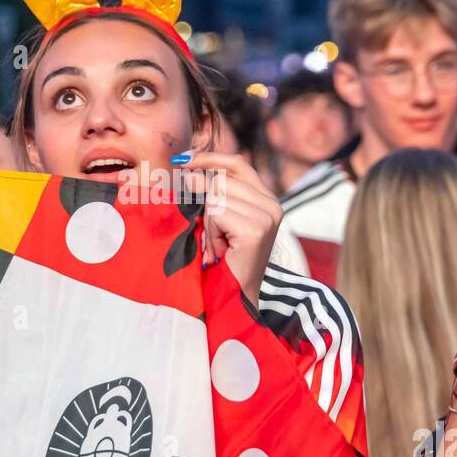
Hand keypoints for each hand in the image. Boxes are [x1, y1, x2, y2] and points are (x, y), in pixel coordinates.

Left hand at [180, 152, 281, 304]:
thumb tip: (188, 169)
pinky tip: (221, 250)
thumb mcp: (218, 220)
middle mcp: (273, 205)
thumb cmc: (223, 261)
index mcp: (267, 199)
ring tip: (219, 245)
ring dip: (209, 223)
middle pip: (222, 180)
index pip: (237, 164)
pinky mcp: (256, 229)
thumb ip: (210, 193)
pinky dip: (211, 232)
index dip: (210, 159)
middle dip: (207, 206)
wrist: (234, 297)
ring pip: (216, 196)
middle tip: (214, 237)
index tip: (184, 160)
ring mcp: (267, 216)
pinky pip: (217, 212)